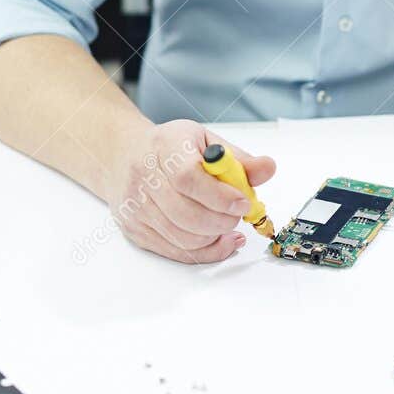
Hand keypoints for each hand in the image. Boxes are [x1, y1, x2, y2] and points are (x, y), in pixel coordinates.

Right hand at [103, 119, 275, 262]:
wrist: (125, 155)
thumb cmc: (170, 148)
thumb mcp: (205, 141)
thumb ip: (239, 159)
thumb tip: (268, 169)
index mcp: (164, 146)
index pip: (188, 178)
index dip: (219, 196)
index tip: (242, 202)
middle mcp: (143, 176)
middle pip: (186, 214)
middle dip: (222, 221)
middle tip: (237, 215)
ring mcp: (135, 206)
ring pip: (183, 237)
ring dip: (215, 236)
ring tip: (227, 223)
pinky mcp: (134, 229)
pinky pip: (175, 251)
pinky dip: (205, 250)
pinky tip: (219, 239)